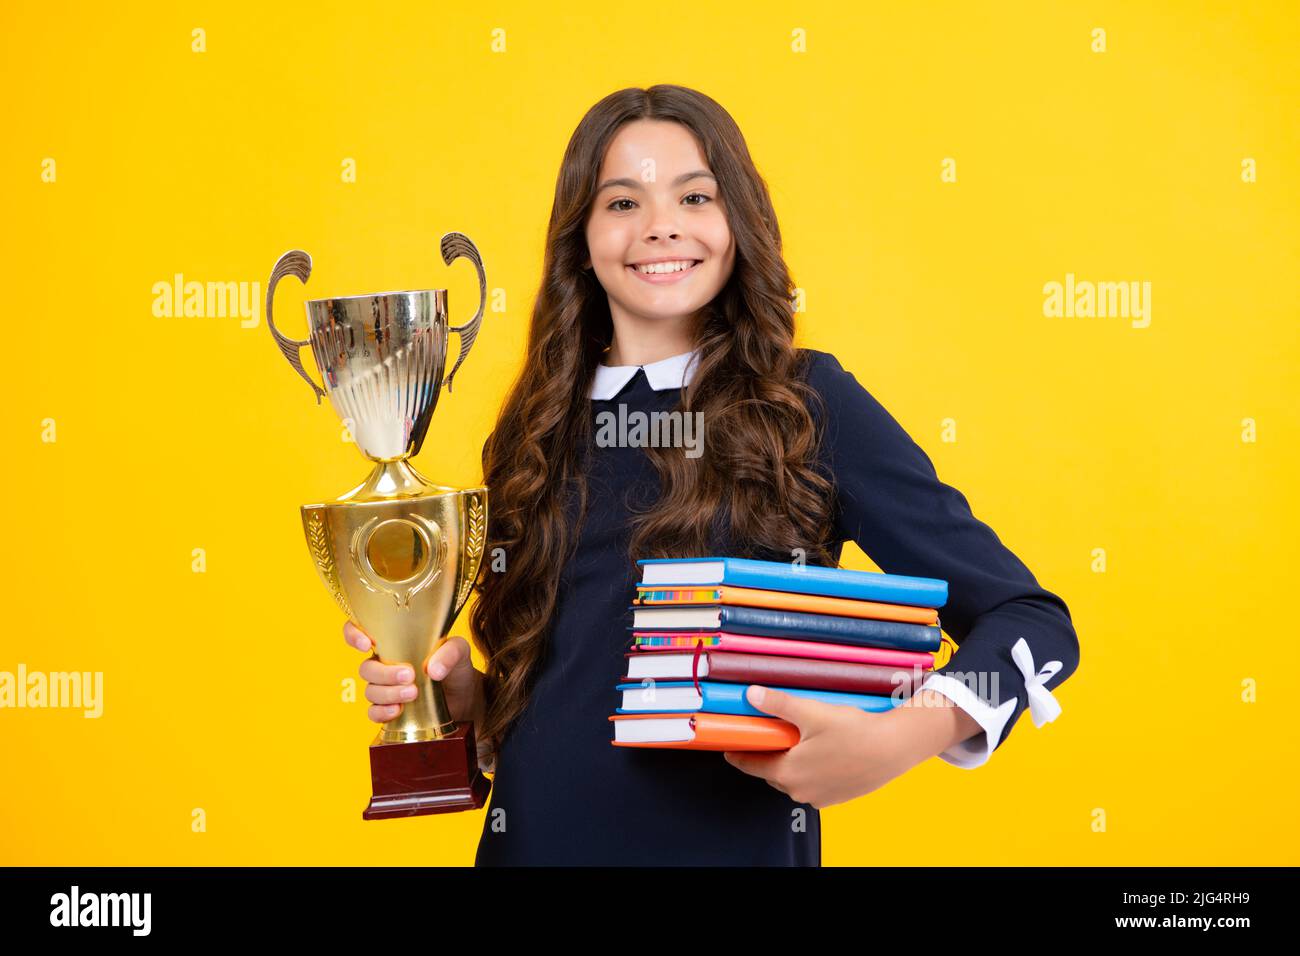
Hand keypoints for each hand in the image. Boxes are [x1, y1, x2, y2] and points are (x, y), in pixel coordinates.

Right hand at [343, 620, 485, 727]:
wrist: (466, 697)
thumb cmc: (456, 666)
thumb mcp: (459, 651)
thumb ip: (450, 652)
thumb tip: (432, 670)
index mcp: (394, 643)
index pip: (360, 632)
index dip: (353, 635)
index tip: (367, 643)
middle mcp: (385, 665)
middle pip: (366, 668)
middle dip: (385, 674)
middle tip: (409, 675)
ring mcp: (386, 689)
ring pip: (370, 691)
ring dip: (388, 693)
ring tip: (413, 693)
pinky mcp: (390, 710)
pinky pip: (373, 713)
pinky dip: (382, 712)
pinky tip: (398, 710)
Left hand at [721, 686, 938, 808]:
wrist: (893, 749)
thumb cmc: (854, 732)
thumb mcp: (811, 712)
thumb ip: (778, 704)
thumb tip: (751, 694)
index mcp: (788, 773)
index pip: (750, 765)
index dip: (738, 752)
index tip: (729, 744)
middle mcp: (800, 791)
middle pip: (771, 771)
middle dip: (767, 753)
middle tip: (769, 732)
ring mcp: (818, 797)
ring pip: (792, 778)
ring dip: (789, 761)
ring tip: (797, 738)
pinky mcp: (835, 797)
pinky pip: (812, 783)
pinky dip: (809, 769)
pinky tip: (820, 750)